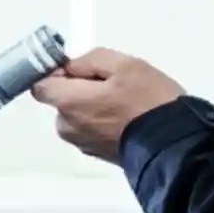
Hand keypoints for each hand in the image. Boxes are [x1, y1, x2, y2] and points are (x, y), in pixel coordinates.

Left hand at [31, 48, 183, 164]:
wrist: (173, 145)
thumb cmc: (151, 105)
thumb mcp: (124, 65)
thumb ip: (89, 59)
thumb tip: (72, 65)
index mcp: (69, 103)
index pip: (39, 85)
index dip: (55, 71)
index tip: (73, 66)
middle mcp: (69, 126)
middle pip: (61, 99)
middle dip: (79, 88)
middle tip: (111, 83)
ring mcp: (82, 142)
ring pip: (77, 114)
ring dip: (93, 105)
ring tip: (124, 101)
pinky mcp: (97, 153)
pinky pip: (91, 128)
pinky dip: (102, 120)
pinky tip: (126, 115)